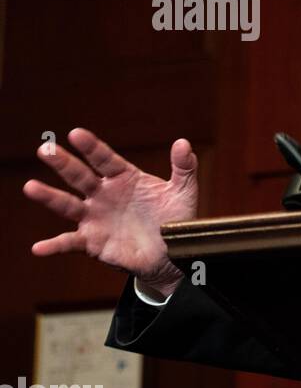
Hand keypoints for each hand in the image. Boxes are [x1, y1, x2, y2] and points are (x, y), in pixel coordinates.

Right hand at [23, 128, 198, 298]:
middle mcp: (103, 195)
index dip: (91, 147)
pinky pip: (70, 243)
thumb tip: (183, 143)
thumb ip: (184, 167)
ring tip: (31, 187)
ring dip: (50, 197)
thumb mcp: (183, 191)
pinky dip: (54, 245)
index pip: (105, 159)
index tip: (76, 134)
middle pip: (80, 176)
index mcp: (123, 178)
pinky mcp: (93, 241)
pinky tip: (39, 247)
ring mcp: (95, 217)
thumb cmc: (174, 219)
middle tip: (45, 149)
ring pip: (68, 205)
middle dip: (63, 163)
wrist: (171, 254)